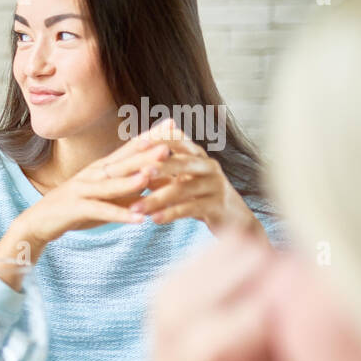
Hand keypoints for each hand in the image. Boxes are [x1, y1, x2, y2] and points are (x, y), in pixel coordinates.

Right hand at [0, 125, 168, 272]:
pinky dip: (119, 215)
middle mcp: (93, 174)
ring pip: (110, 184)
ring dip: (131, 180)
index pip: (129, 148)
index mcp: (102, 168)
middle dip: (145, 155)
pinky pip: (100, 211)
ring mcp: (83, 190)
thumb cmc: (78, 207)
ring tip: (152, 176)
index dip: (150, 137)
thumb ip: (130, 188)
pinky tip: (138, 220)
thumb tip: (160, 182)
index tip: (174, 127)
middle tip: (168, 146)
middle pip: (122, 163)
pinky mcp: (76, 208)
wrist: (40, 221)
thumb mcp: (107, 195)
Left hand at [126, 120, 261, 235]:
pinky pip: (191, 208)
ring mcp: (215, 186)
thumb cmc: (198, 193)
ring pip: (184, 190)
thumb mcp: (180, 177)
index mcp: (197, 155)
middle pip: (184, 163)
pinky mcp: (217, 206)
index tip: (137, 144)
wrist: (232, 216)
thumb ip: (160, 166)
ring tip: (136, 208)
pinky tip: (155, 219)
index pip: (180, 141)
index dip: (161, 141)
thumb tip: (129, 156)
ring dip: (157, 199)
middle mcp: (208, 166)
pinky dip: (171, 214)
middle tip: (140, 171)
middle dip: (161, 166)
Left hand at [133, 233, 289, 360]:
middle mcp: (186, 313)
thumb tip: (305, 284)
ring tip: (260, 296)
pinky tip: (235, 292)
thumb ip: (293, 329)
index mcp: (218, 344)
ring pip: (236, 245)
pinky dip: (232, 262)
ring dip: (256, 263)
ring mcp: (169, 296)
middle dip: (279, 274)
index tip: (303, 310)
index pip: (277, 287)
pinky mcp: (162, 285)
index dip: (300, 293)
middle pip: (257, 257)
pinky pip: (212, 250)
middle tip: (284, 302)